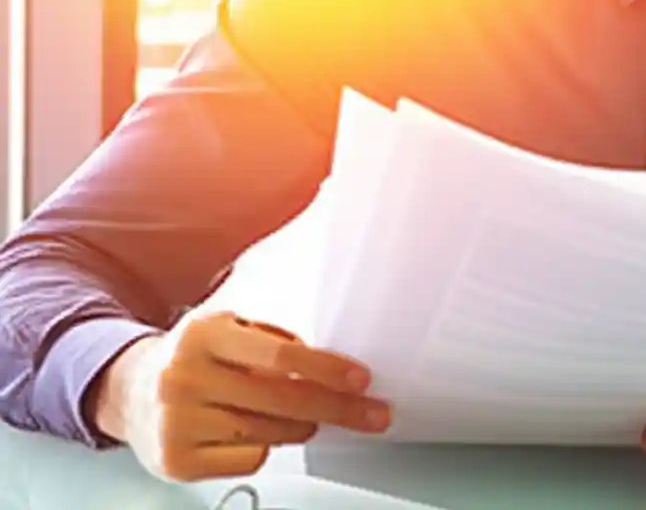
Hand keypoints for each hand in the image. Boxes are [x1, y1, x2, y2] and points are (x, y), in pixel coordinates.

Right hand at [88, 311, 391, 481]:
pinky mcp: (177, 461)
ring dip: (304, 425)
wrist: (129, 392)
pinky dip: (264, 447)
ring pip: (272, 432)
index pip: (279, 354)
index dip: (326, 368)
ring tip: (307, 415)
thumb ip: (272, 337)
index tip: (361, 379)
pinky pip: (250, 458)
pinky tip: (252, 431)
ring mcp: (177, 422)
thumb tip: (334, 361)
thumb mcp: (227, 329)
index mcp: (202, 334)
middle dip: (339, 408)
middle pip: (283, 399)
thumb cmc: (197, 358)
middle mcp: (184, 376)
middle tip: (373, 413)